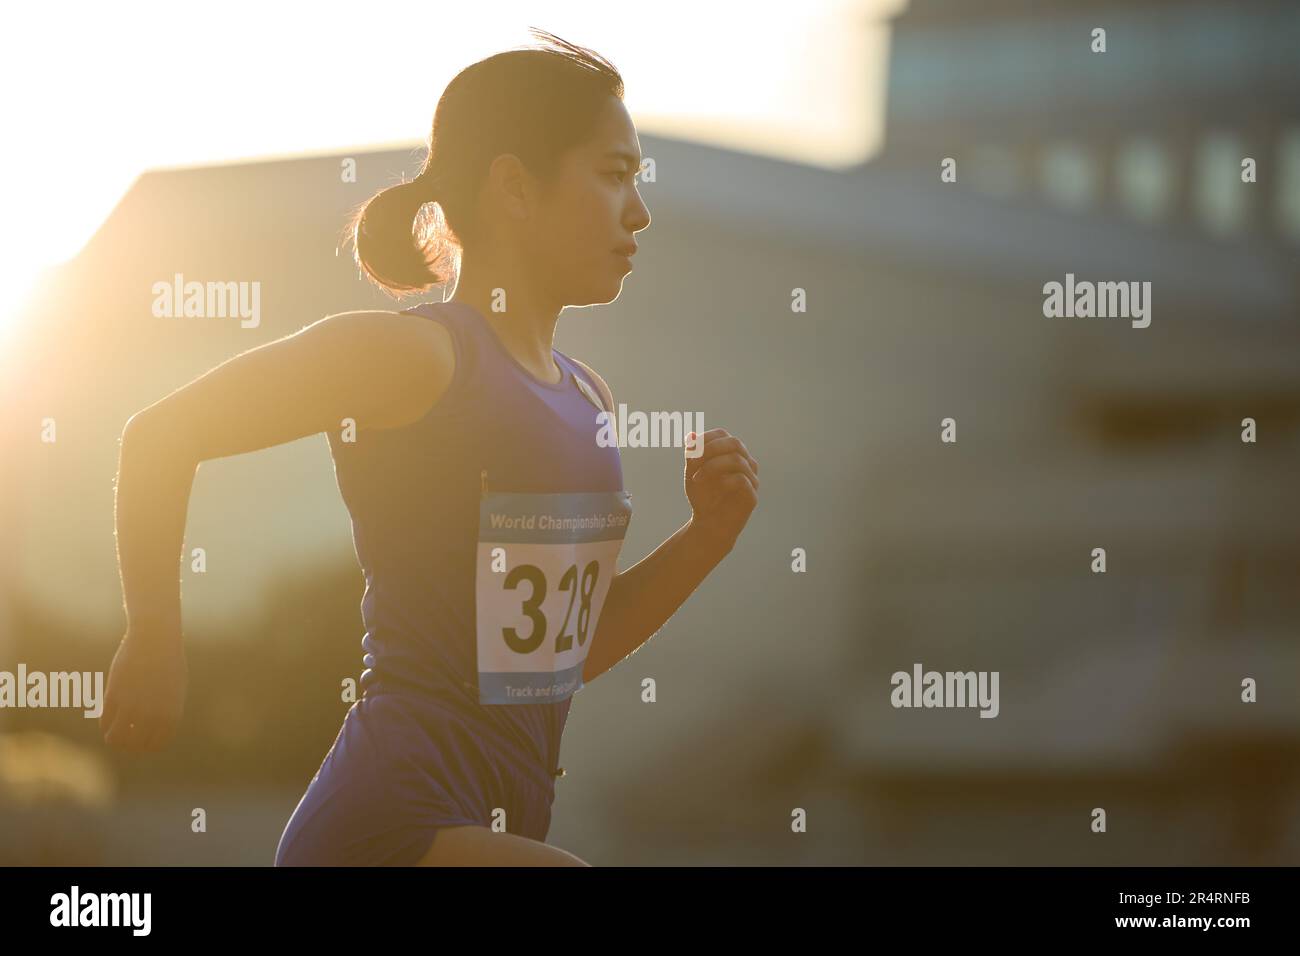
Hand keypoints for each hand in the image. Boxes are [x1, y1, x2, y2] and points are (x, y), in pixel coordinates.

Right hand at [101, 628, 187, 752]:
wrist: (156, 638)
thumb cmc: (169, 661)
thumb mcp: (174, 688)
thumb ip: (166, 709)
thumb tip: (153, 728)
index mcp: (171, 714)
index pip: (156, 744)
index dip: (146, 746)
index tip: (140, 741)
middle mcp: (152, 714)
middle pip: (134, 745)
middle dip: (127, 745)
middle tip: (123, 738)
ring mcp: (131, 705)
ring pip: (115, 737)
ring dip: (112, 739)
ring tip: (111, 734)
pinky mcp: (114, 695)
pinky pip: (104, 720)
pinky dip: (103, 723)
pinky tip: (105, 717)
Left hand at [684, 428, 758, 556]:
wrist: (708, 525)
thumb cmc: (702, 496)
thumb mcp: (692, 473)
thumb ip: (692, 454)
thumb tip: (690, 435)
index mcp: (732, 454)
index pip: (723, 435)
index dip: (706, 438)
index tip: (689, 450)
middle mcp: (746, 464)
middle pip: (735, 443)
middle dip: (711, 448)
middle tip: (693, 460)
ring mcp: (752, 479)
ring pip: (737, 460)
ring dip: (712, 466)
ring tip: (695, 479)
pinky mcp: (752, 496)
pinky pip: (742, 480)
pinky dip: (725, 480)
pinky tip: (715, 487)